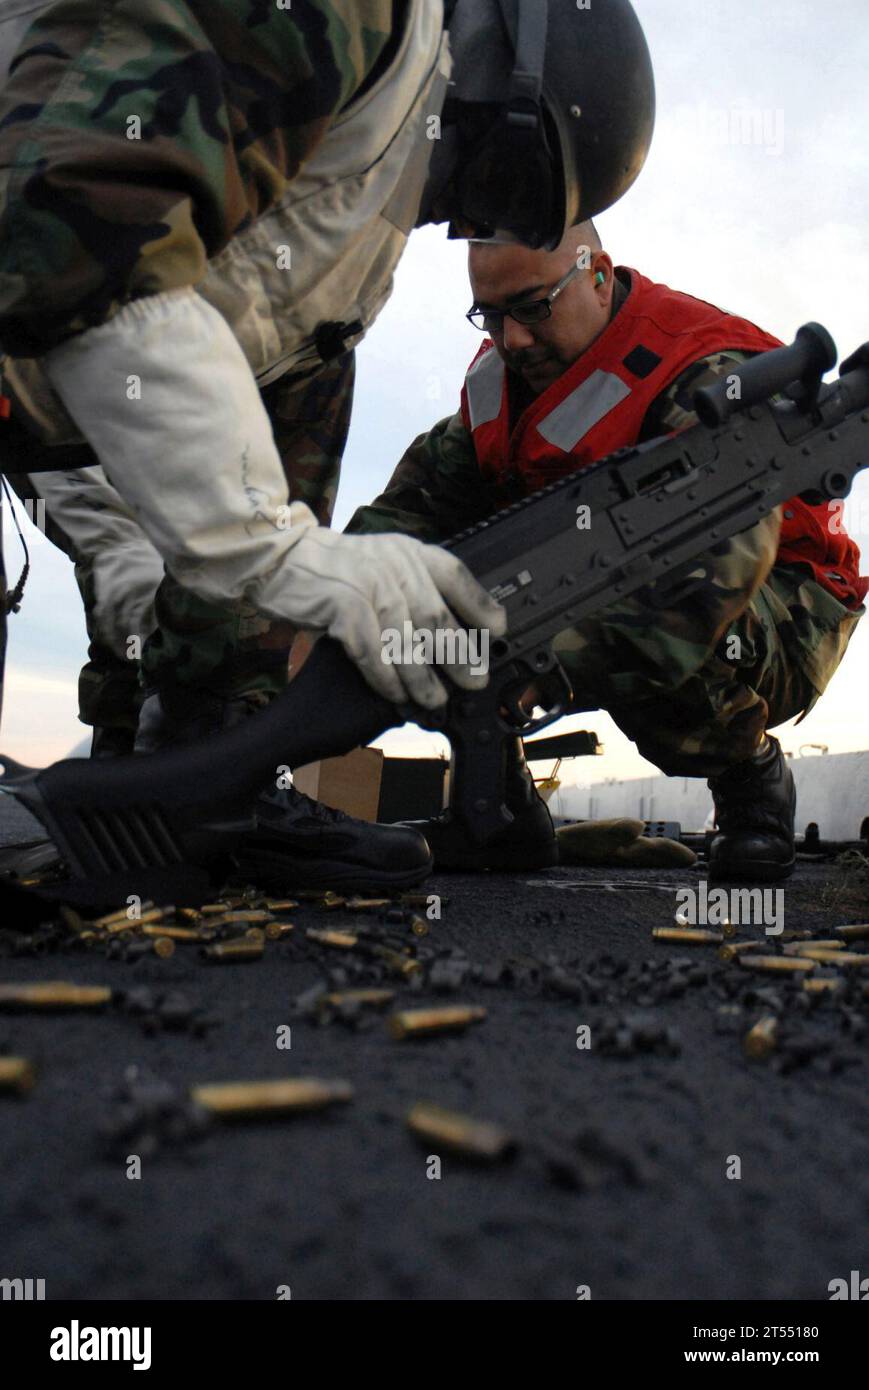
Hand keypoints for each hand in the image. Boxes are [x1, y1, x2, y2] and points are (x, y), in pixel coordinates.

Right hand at [275, 528, 506, 707]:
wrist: (280, 557)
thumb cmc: (334, 569)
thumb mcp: (382, 562)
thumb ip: (412, 586)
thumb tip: (449, 631)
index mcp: (410, 552)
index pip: (456, 575)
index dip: (480, 605)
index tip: (498, 632)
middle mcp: (395, 565)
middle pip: (436, 616)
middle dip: (458, 654)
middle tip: (473, 681)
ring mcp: (369, 583)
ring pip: (406, 639)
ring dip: (423, 676)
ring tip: (435, 699)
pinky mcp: (343, 605)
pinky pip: (372, 650)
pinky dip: (386, 677)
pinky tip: (396, 695)